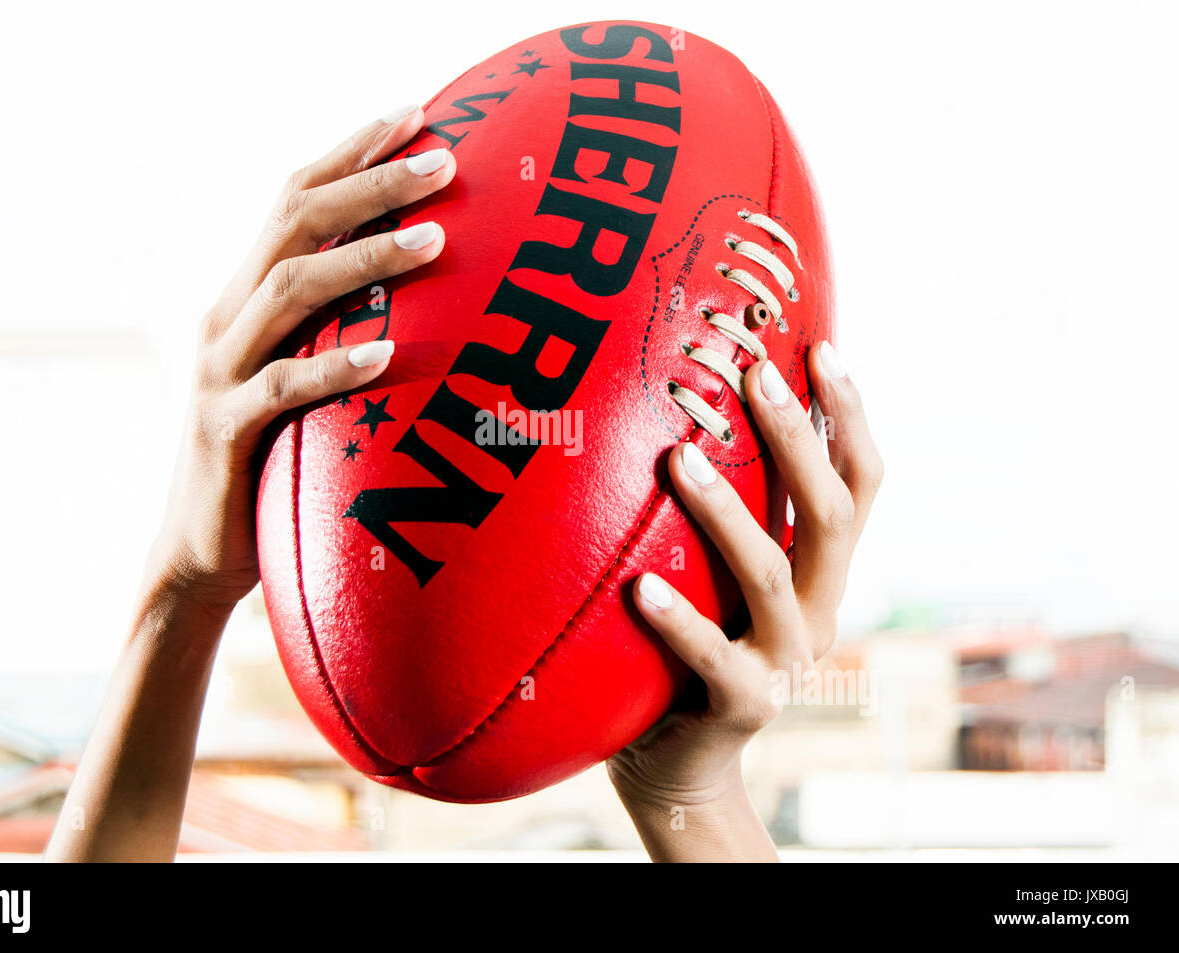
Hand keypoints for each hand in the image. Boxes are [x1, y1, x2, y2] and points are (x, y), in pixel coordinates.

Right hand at [47, 107, 455, 860]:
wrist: (199, 553)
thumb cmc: (270, 461)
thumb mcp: (300, 378)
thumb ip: (336, 328)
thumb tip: (427, 291)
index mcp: (245, 295)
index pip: (295, 198)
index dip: (351, 152)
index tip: (417, 114)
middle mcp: (225, 317)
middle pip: (293, 224)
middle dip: (369, 184)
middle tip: (443, 161)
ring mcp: (218, 371)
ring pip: (290, 290)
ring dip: (365, 260)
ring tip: (434, 241)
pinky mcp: (223, 431)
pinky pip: (281, 387)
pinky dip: (334, 365)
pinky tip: (390, 352)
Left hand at [609, 343, 881, 852]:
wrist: (680, 765)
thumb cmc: (684, 648)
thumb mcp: (716, 575)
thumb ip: (727, 514)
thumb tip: (683, 410)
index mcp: (821, 573)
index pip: (858, 483)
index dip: (848, 417)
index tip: (820, 346)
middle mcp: (820, 612)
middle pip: (833, 515)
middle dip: (798, 439)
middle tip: (753, 372)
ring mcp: (786, 662)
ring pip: (772, 576)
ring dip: (728, 512)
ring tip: (677, 457)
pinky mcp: (743, 707)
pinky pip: (713, 658)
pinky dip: (678, 620)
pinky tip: (636, 586)